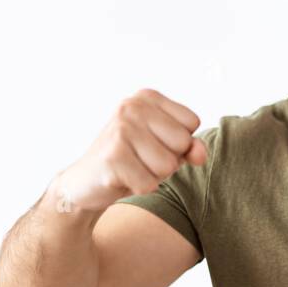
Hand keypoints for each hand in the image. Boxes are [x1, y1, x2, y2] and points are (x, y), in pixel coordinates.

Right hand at [54, 89, 207, 212]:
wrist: (86, 182)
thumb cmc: (132, 161)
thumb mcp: (165, 149)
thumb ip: (190, 147)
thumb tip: (201, 154)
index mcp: (147, 98)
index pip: (192, 122)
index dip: (178, 143)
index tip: (152, 144)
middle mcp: (132, 107)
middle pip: (182, 143)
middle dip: (167, 161)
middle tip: (140, 159)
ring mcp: (121, 129)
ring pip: (167, 166)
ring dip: (153, 176)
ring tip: (132, 168)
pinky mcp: (112, 156)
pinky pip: (149, 183)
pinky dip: (139, 188)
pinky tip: (122, 179)